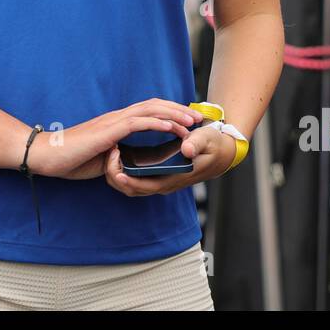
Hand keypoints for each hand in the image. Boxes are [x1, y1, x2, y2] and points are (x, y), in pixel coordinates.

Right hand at [27, 100, 204, 179]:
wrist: (47, 155)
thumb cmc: (70, 158)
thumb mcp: (101, 158)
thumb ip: (115, 156)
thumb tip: (126, 159)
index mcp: (116, 123)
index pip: (148, 111)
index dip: (169, 113)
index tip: (187, 120)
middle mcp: (117, 118)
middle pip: (154, 106)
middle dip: (178, 109)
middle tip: (198, 116)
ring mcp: (113, 122)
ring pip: (150, 111)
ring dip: (173, 114)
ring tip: (191, 120)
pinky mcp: (108, 131)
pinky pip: (137, 123)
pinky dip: (157, 122)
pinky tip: (170, 126)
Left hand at [104, 123, 236, 196]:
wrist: (222, 150)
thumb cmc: (214, 145)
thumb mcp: (208, 139)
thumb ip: (197, 143)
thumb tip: (187, 149)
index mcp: (175, 178)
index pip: (147, 187)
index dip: (130, 182)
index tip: (117, 172)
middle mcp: (166, 182)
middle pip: (134, 189)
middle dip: (117, 178)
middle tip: (107, 159)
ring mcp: (161, 179)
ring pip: (133, 185)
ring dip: (119, 174)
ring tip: (111, 155)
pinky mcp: (158, 173)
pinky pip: (137, 177)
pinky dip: (125, 169)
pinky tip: (119, 153)